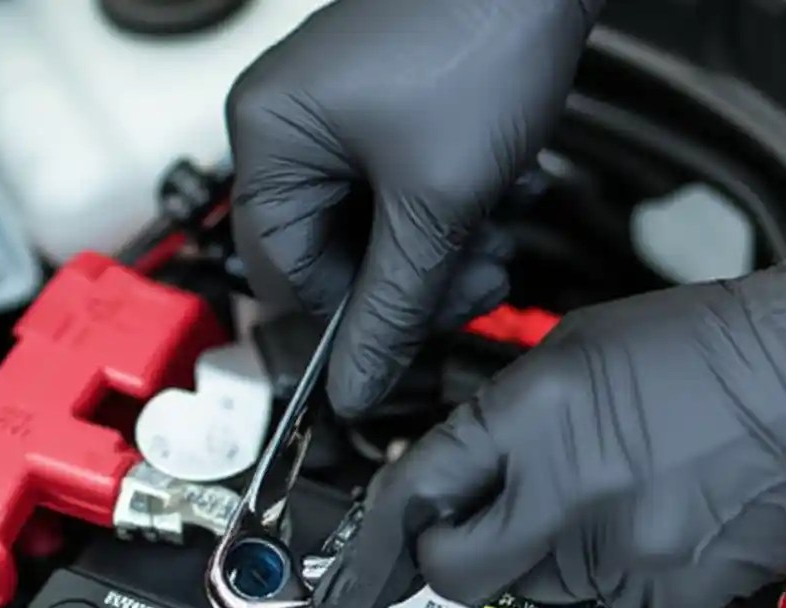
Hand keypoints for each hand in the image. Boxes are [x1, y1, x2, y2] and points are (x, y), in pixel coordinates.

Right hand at [227, 0, 601, 418]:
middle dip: (421, 278)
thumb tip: (357, 386)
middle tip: (479, 281)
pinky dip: (467, 201)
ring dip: (454, 244)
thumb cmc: (479, 42)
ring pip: (391, 227)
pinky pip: (419, 186)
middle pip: (343, 253)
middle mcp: (298, 125)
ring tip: (503, 228)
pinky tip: (513, 188)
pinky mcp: (401, 108)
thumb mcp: (437, 201)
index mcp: (273, 139)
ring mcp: (350, 113)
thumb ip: (396, 304)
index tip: (410, 343)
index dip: (353, 317)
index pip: (288, 272)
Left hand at [311, 169, 785, 607]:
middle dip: (454, 560)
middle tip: (484, 535)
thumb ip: (516, 410)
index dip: (370, 544)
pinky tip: (660, 515)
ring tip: (621, 490)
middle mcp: (567, 487)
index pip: (418, 492)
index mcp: (538, 412)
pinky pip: (615, 603)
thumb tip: (473, 462)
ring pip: (544, 585)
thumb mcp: (586, 345)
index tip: (346, 581)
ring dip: (559, 551)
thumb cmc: (721, 344)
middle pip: (460, 570)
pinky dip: (622, 571)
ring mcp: (621, 549)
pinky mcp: (670, 593)